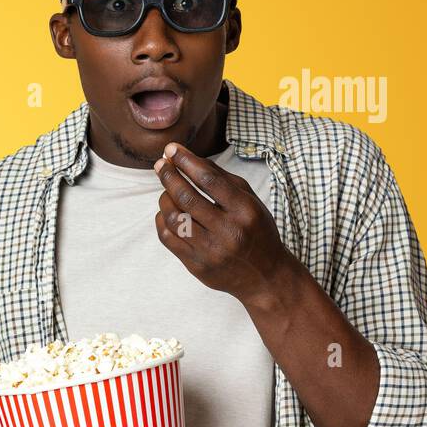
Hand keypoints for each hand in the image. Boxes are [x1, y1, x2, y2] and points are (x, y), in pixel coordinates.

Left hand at [152, 142, 298, 305]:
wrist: (265, 277)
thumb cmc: (256, 231)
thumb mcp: (250, 201)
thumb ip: (222, 179)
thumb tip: (189, 158)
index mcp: (245, 211)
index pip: (209, 180)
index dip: (187, 161)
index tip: (171, 149)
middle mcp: (228, 231)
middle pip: (187, 197)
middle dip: (169, 176)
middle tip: (161, 165)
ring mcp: (210, 251)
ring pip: (174, 217)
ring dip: (164, 198)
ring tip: (166, 190)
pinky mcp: (197, 266)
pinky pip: (168, 238)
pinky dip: (162, 220)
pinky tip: (166, 212)